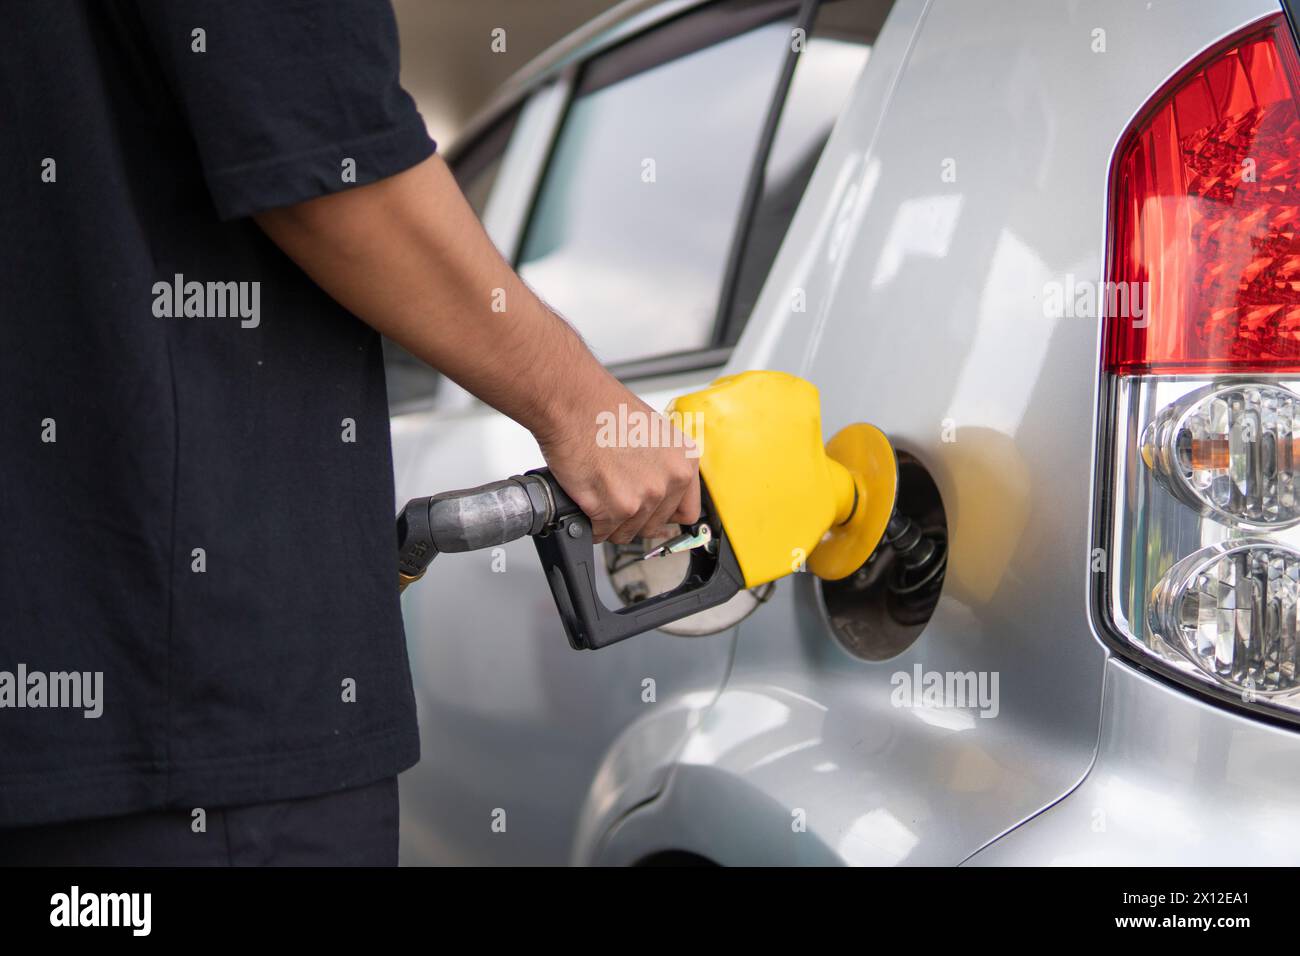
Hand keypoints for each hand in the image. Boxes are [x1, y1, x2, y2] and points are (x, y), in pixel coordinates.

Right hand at [536, 376, 700, 544]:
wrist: (573, 403)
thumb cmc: (604, 410)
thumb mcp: (653, 433)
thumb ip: (663, 467)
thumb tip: (659, 493)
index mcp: (684, 461)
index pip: (687, 512)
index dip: (666, 515)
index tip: (655, 515)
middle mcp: (669, 480)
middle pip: (654, 526)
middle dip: (634, 518)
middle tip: (617, 498)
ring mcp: (643, 497)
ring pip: (627, 533)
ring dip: (610, 522)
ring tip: (600, 495)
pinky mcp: (614, 508)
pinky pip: (602, 532)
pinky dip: (590, 523)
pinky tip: (587, 500)